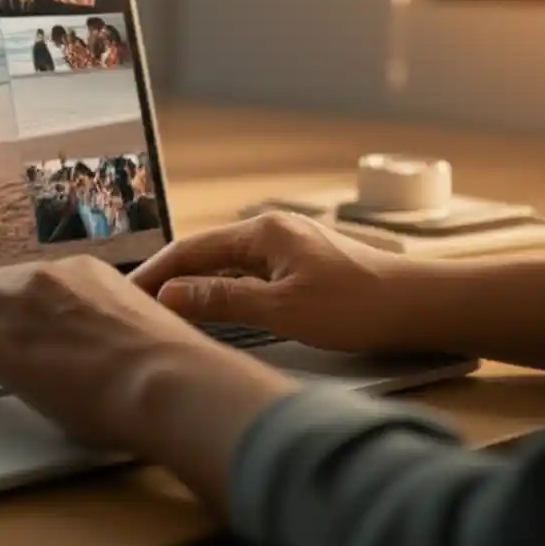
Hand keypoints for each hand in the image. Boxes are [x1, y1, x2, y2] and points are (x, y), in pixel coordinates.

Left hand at [0, 256, 295, 505]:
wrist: (171, 382)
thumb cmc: (171, 372)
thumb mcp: (140, 336)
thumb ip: (114, 335)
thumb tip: (114, 358)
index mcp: (83, 273)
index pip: (25, 280)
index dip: (4, 306)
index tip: (0, 327)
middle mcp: (45, 279)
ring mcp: (20, 308)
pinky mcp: (0, 345)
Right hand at [131, 212, 410, 354]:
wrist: (419, 306)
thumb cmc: (356, 305)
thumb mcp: (281, 309)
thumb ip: (222, 300)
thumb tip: (169, 294)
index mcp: (263, 232)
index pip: (190, 249)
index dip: (154, 273)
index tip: (125, 295)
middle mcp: (273, 231)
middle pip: (206, 254)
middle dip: (171, 279)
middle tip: (137, 308)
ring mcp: (290, 248)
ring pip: (228, 267)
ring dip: (198, 288)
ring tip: (167, 314)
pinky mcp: (304, 267)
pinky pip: (250, 276)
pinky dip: (225, 293)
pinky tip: (217, 314)